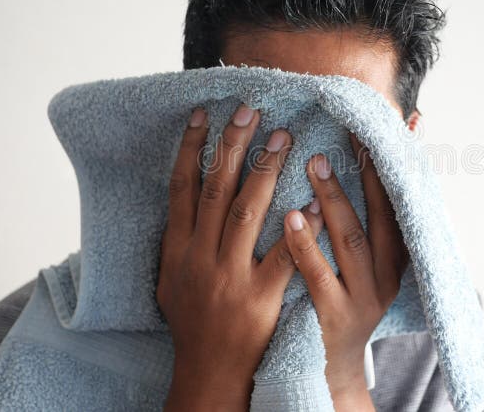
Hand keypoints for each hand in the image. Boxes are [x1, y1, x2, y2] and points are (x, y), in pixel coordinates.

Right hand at [157, 105, 297, 410]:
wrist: (208, 372)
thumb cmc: (192, 323)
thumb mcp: (171, 279)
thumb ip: (178, 240)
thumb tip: (181, 199)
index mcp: (177, 249)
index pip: (181, 189)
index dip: (190, 149)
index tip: (202, 115)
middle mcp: (199, 257)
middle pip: (215, 190)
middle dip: (232, 147)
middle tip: (250, 112)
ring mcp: (229, 276)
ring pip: (246, 213)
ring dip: (264, 172)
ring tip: (283, 138)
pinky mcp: (259, 296)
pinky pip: (282, 256)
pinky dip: (297, 228)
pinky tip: (312, 201)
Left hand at [284, 135, 409, 411]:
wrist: (335, 365)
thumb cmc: (348, 299)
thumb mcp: (369, 260)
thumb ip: (373, 212)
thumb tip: (391, 151)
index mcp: (394, 256)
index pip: (395, 201)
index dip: (387, 163)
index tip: (379, 125)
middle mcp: (385, 275)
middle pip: (376, 215)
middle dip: (362, 172)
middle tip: (343, 132)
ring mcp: (361, 297)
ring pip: (350, 241)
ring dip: (332, 199)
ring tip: (314, 162)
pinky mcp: (334, 317)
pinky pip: (318, 275)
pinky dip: (305, 245)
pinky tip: (289, 217)